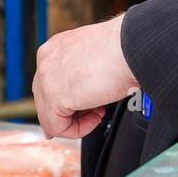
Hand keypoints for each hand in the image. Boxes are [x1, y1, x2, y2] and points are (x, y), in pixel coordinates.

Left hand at [33, 13, 137, 139]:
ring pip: (49, 117)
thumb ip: (76, 75)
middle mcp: (46, 59)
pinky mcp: (54, 96)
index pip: (49, 84)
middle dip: (71, 110)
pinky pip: (58, 128)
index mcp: (55, 48)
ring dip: (77, 120)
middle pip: (45, 101)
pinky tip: (96, 116)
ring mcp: (46, 77)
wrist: (131, 47)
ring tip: (99, 110)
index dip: (70, 100)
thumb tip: (72, 103)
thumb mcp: (92, 59)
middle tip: (96, 107)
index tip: (89, 102)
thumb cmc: (121, 50)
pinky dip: (79, 129)